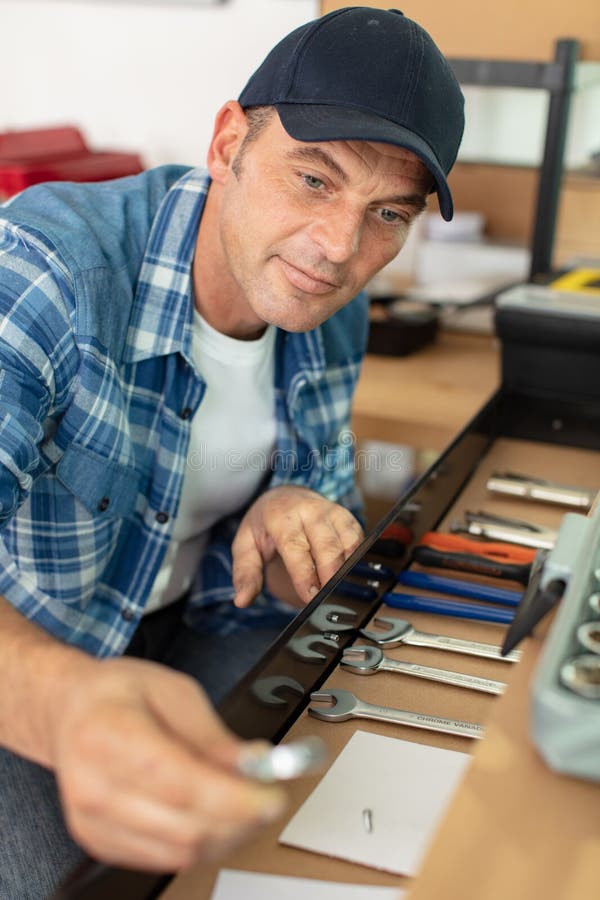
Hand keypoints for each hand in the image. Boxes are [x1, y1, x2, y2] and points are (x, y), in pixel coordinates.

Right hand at [49, 656, 285, 870]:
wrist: (69, 711)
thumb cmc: (117, 694)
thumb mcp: (174, 691)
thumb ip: (213, 735)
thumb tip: (254, 764)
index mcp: (108, 734)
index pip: (179, 784)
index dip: (234, 799)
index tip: (272, 795)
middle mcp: (93, 786)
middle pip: (183, 827)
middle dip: (239, 820)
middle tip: (268, 797)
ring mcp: (92, 822)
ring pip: (179, 852)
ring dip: (225, 835)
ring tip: (244, 805)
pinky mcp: (100, 843)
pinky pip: (164, 860)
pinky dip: (200, 844)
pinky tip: (214, 817)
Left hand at [232, 485, 363, 607]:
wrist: (285, 497)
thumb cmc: (266, 525)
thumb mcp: (245, 545)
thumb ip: (245, 573)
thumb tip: (242, 600)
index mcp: (282, 516)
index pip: (296, 547)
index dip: (304, 574)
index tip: (310, 596)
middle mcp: (311, 510)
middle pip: (327, 547)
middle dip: (330, 577)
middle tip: (326, 601)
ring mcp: (333, 513)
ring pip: (348, 545)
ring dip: (346, 572)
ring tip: (338, 594)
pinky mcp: (349, 519)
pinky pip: (359, 543)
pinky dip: (357, 563)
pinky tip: (349, 579)